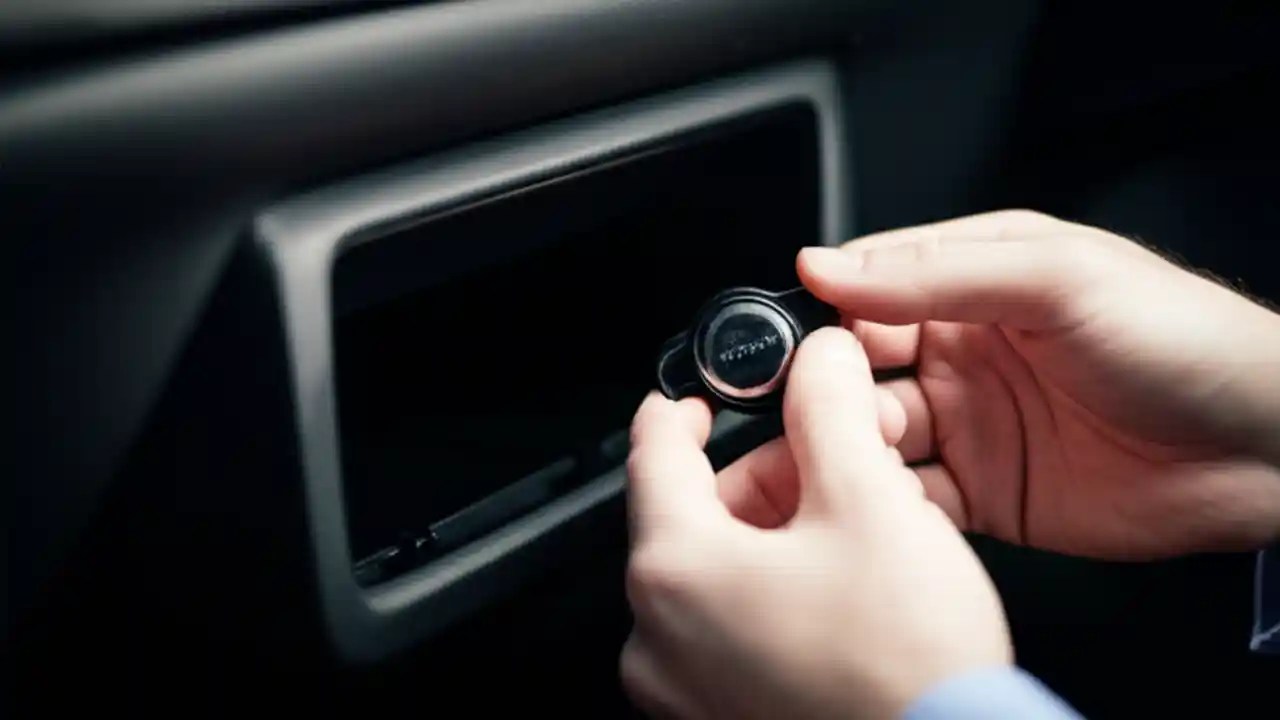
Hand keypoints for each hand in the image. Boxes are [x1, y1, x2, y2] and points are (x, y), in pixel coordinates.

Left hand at [621, 328, 1009, 719]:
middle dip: (770, 478)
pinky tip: (842, 594)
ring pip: (720, 575)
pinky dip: (775, 596)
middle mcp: (659, 637)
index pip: (654, 453)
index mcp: (674, 570)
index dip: (681, 407)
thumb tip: (819, 360)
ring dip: (780, 538)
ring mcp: (683, 689)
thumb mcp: (870, 503)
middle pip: (697, 516)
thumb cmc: (906, 669)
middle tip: (836, 466)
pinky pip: (731, 632)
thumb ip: (831, 410)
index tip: (702, 395)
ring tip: (859, 538)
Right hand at [722, 210, 1279, 559]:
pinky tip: (870, 506)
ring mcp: (970, 425)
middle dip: (813, 393)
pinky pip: (909, 500)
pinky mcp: (985, 493)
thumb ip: (934, 273)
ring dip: (838, 451)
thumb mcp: (1055, 280)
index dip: (817, 317)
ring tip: (818, 467)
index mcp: (972, 282)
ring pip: (869, 438)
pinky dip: (881, 505)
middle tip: (792, 416)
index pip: (864, 290)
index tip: (777, 346)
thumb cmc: (1182, 342)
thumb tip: (828, 264)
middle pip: (853, 370)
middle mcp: (960, 352)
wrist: (1264, 451)